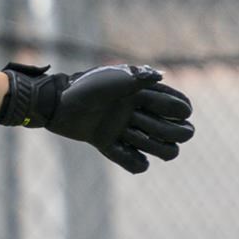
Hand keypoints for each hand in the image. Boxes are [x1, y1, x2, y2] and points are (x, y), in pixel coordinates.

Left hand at [0, 63, 194, 173]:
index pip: (179, 107)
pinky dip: (135, 163)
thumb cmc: (85, 87)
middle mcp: (138, 113)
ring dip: (154, 146)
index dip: (181, 110)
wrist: (57, 103)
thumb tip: (160, 75)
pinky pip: (134, 163)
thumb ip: (138, 77)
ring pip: (162, 150)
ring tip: (131, 135)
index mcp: (143, 94)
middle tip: (145, 124)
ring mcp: (125, 131)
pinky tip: (123, 151)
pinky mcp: (110, 144)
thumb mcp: (113, 78)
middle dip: (173, 132)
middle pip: (177, 132)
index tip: (176, 110)